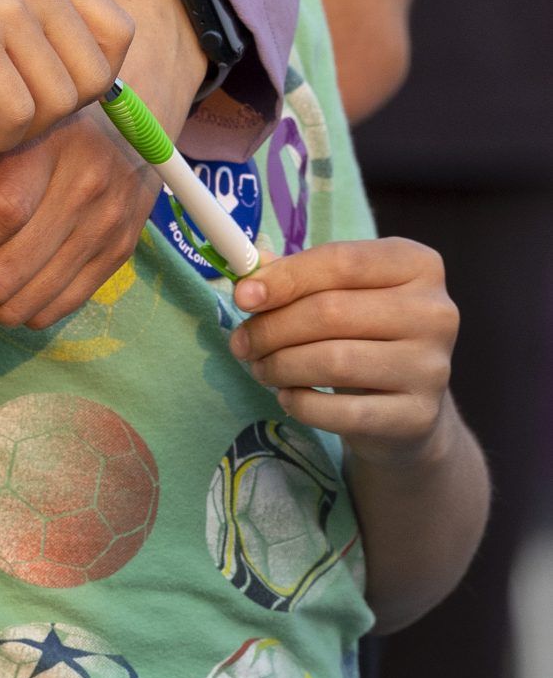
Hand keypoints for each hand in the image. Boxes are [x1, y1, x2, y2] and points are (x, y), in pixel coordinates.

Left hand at [0, 0, 204, 327]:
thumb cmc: (34, 111)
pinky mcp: (121, 251)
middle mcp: (85, 182)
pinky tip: (13, 277)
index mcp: (48, 141)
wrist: (123, 111)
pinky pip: (60, 308)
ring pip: (28, 302)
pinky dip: (27, 306)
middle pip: (6, 270)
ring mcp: (107, 222)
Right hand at [0, 0, 131, 156]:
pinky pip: (18, 113)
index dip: (94, 82)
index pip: (118, 34)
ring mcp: (7, 4)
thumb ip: (25, 14)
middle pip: (97, 77)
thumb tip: (67, 81)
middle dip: (59, 118)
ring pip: (61, 102)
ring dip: (26, 133)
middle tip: (12, 124)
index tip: (49, 102)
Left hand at [229, 237, 457, 461]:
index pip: (341, 261)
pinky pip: (344, 412)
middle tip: (242, 343)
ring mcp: (432, 367)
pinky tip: (288, 397)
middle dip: (273, 328)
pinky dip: (303, 404)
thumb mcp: (339, 292)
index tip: (243, 296)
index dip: (286, 278)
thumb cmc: (365, 332)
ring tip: (261, 368)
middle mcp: (435, 312)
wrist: (407, 407)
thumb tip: (247, 275)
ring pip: (334, 361)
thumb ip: (296, 276)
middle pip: (332, 312)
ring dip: (281, 366)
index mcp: (417, 264)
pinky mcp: (419, 416)